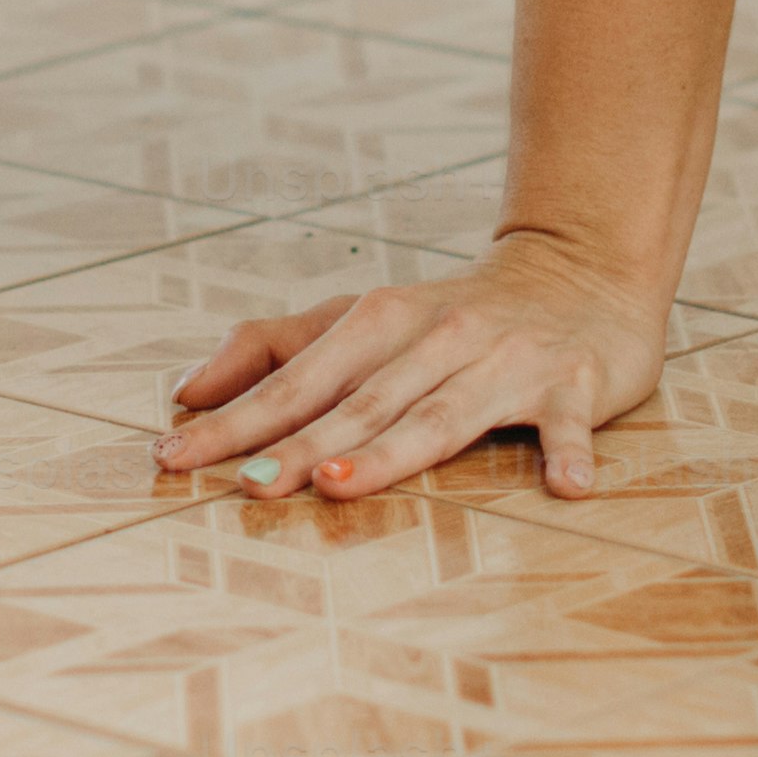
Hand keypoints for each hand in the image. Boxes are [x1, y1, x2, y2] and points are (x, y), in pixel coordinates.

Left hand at [157, 233, 667, 500]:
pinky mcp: (574, 383)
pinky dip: (569, 451)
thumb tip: (185, 389)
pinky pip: (569, 422)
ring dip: (391, 451)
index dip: (237, 419)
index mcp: (381, 319)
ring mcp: (507, 360)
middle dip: (300, 444)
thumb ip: (276, 349)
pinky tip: (566, 487)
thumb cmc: (454, 316)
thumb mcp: (363, 320)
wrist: (583, 269)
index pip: (297, 380)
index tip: (174, 455)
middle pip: (362, 402)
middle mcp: (439, 336)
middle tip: (245, 488)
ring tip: (338, 485)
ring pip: (442, 414)